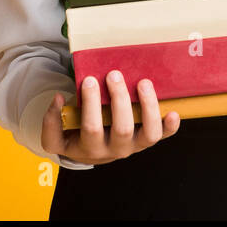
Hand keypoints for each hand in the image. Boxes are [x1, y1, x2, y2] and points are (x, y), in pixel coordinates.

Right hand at [41, 70, 179, 164]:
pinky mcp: (147, 140)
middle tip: (114, 74)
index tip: (90, 79)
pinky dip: (170, 126)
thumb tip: (58, 99)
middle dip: (119, 99)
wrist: (91, 151)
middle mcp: (115, 150)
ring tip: (143, 83)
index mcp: (91, 148)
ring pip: (148, 134)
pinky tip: (174, 112)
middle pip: (122, 128)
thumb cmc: (74, 135)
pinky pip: (162, 136)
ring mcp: (134, 146)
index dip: (91, 104)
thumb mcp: (55, 136)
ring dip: (148, 108)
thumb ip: (51, 120)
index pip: (92, 128)